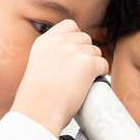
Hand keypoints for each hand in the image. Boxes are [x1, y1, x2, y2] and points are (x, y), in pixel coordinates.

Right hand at [10, 20, 107, 135]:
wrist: (37, 113)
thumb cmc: (36, 98)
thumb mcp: (38, 65)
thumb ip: (54, 54)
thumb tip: (71, 56)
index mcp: (45, 41)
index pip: (70, 26)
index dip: (76, 39)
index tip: (75, 53)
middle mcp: (59, 42)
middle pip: (86, 38)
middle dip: (85, 53)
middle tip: (79, 72)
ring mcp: (74, 51)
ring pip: (96, 51)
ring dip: (93, 65)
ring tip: (80, 82)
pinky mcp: (87, 64)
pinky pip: (103, 64)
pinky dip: (100, 75)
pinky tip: (89, 85)